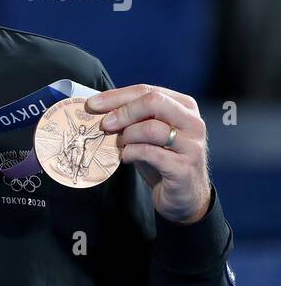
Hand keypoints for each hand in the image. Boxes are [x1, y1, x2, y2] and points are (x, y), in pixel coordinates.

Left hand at [84, 84, 211, 223]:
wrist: (183, 194)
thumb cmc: (162, 159)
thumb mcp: (146, 133)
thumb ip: (131, 118)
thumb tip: (97, 107)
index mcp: (183, 107)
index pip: (147, 91)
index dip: (116, 96)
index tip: (92, 104)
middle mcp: (192, 122)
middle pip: (153, 102)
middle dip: (122, 112)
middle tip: (105, 124)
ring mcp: (191, 145)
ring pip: (151, 128)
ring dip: (127, 136)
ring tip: (121, 144)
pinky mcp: (183, 167)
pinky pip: (149, 153)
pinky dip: (131, 153)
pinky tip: (126, 157)